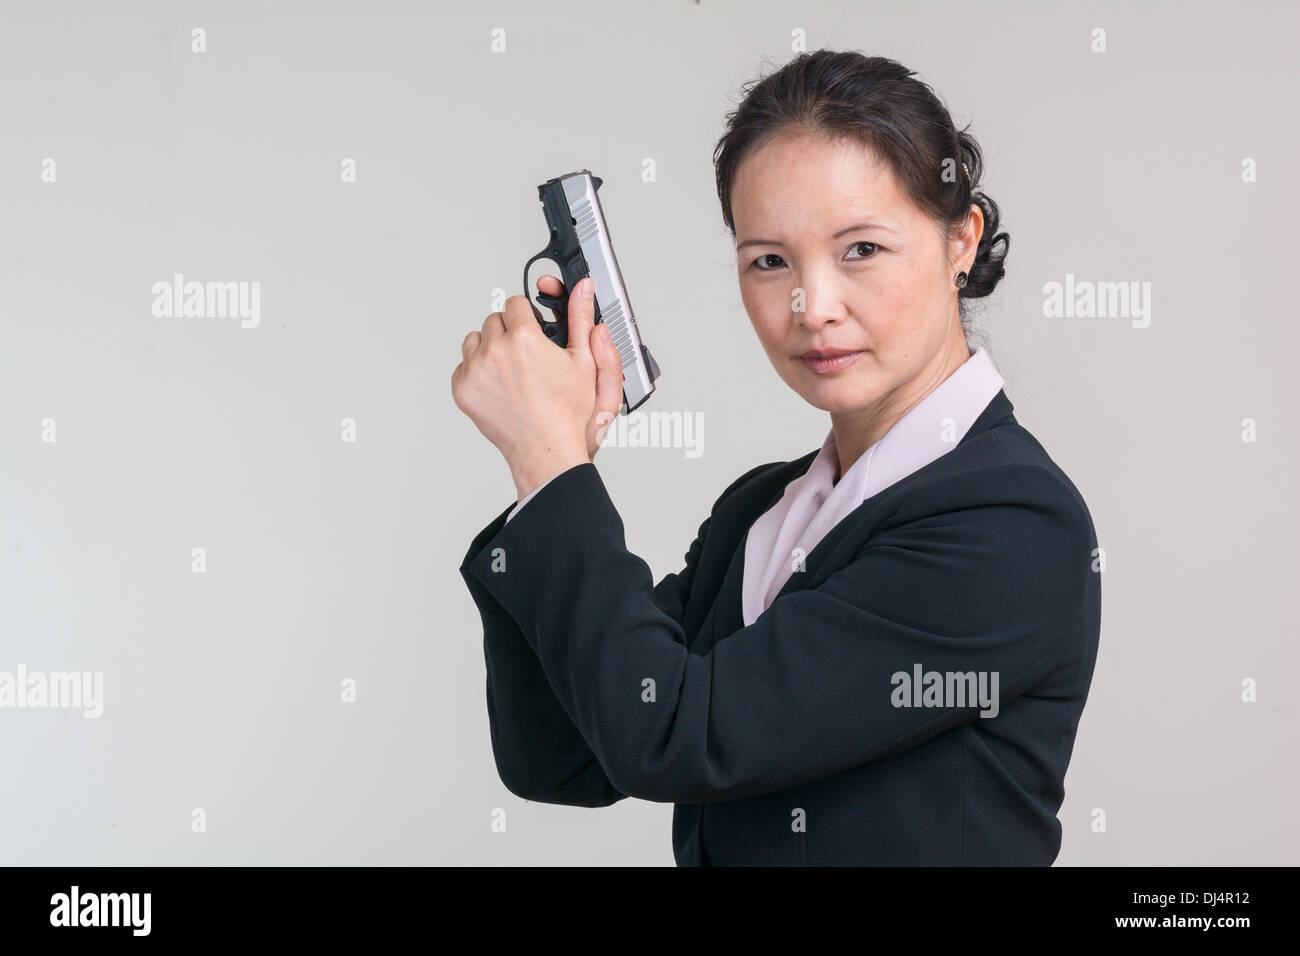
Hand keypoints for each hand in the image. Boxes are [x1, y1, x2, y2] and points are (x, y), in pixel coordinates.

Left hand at [451, 275, 624, 499]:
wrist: (546, 449)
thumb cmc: (566, 412)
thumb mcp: (583, 361)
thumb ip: (581, 318)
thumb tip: (583, 288)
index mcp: (524, 337)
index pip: (515, 303)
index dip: (527, 316)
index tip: (532, 330)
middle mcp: (495, 350)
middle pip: (494, 320)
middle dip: (509, 332)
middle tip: (526, 357)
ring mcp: (474, 370)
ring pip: (475, 340)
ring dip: (490, 348)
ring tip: (511, 371)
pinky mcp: (462, 389)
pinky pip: (463, 366)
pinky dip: (477, 372)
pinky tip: (499, 387)